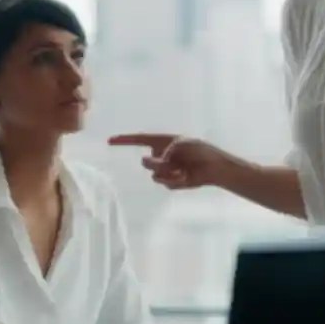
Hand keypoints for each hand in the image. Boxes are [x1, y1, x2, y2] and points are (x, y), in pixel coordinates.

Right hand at [109, 133, 231, 188]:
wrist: (214, 167)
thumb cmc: (199, 150)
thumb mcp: (180, 145)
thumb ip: (163, 154)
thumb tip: (155, 166)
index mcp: (161, 142)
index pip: (138, 140)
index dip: (123, 140)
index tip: (109, 141)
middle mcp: (160, 155)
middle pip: (145, 162)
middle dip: (155, 165)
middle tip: (170, 164)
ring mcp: (165, 169)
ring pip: (154, 175)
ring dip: (167, 174)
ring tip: (182, 172)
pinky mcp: (171, 181)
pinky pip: (165, 183)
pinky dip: (175, 181)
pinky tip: (186, 177)